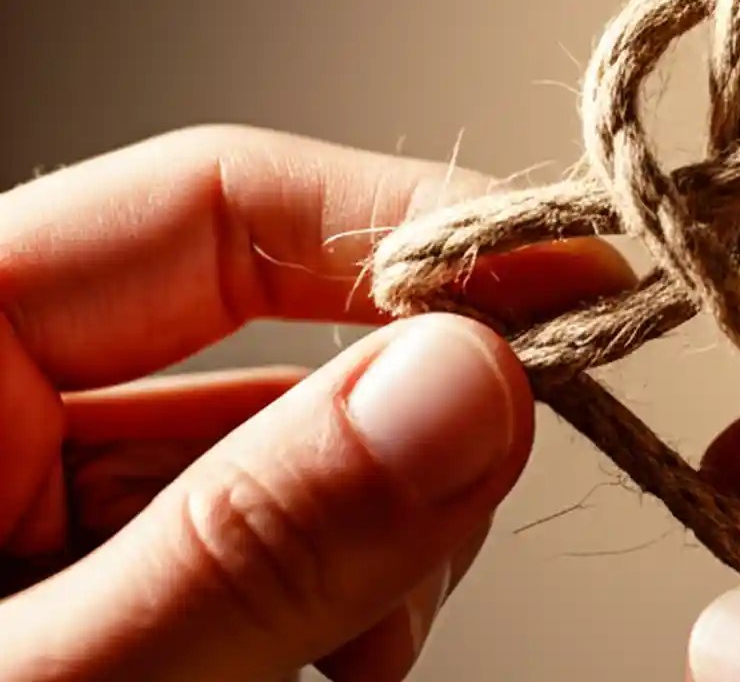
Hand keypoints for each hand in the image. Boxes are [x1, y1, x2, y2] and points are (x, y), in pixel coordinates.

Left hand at [0, 126, 633, 681]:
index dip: (406, 226)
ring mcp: (63, 514)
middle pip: (277, 335)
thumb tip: (465, 388)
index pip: (209, 209)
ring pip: (302, 457)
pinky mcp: (123, 596)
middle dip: (408, 410)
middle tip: (487, 482)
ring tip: (371, 645)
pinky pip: (280, 550)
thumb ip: (247, 548)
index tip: (570, 273)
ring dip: (386, 531)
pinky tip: (345, 658)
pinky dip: (350, 599)